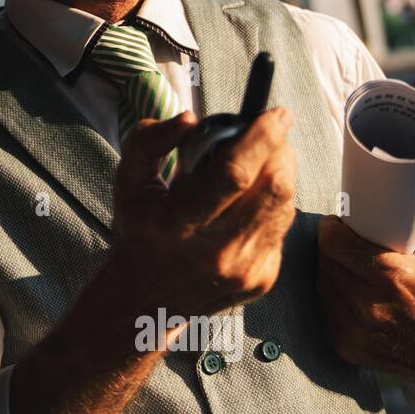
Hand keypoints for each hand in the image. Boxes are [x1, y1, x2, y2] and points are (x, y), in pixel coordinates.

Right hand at [110, 107, 298, 321]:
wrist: (148, 299)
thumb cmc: (140, 232)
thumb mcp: (128, 181)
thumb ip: (150, 141)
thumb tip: (190, 119)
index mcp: (176, 224)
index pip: (233, 174)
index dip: (262, 138)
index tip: (276, 114)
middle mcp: (214, 251)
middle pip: (273, 186)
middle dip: (279, 150)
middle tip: (270, 133)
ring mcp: (243, 269)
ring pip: (286, 204)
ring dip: (281, 173)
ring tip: (258, 164)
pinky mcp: (263, 278)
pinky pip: (283, 226)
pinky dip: (274, 203)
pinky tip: (250, 202)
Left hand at [317, 213, 414, 392]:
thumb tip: (399, 185)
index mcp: (390, 275)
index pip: (332, 241)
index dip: (331, 229)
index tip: (338, 224)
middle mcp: (368, 303)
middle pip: (326, 261)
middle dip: (332, 249)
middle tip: (345, 244)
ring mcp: (354, 328)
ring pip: (323, 285)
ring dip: (331, 272)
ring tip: (351, 268)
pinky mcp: (345, 346)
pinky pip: (325, 310)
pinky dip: (335, 300)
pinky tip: (353, 296)